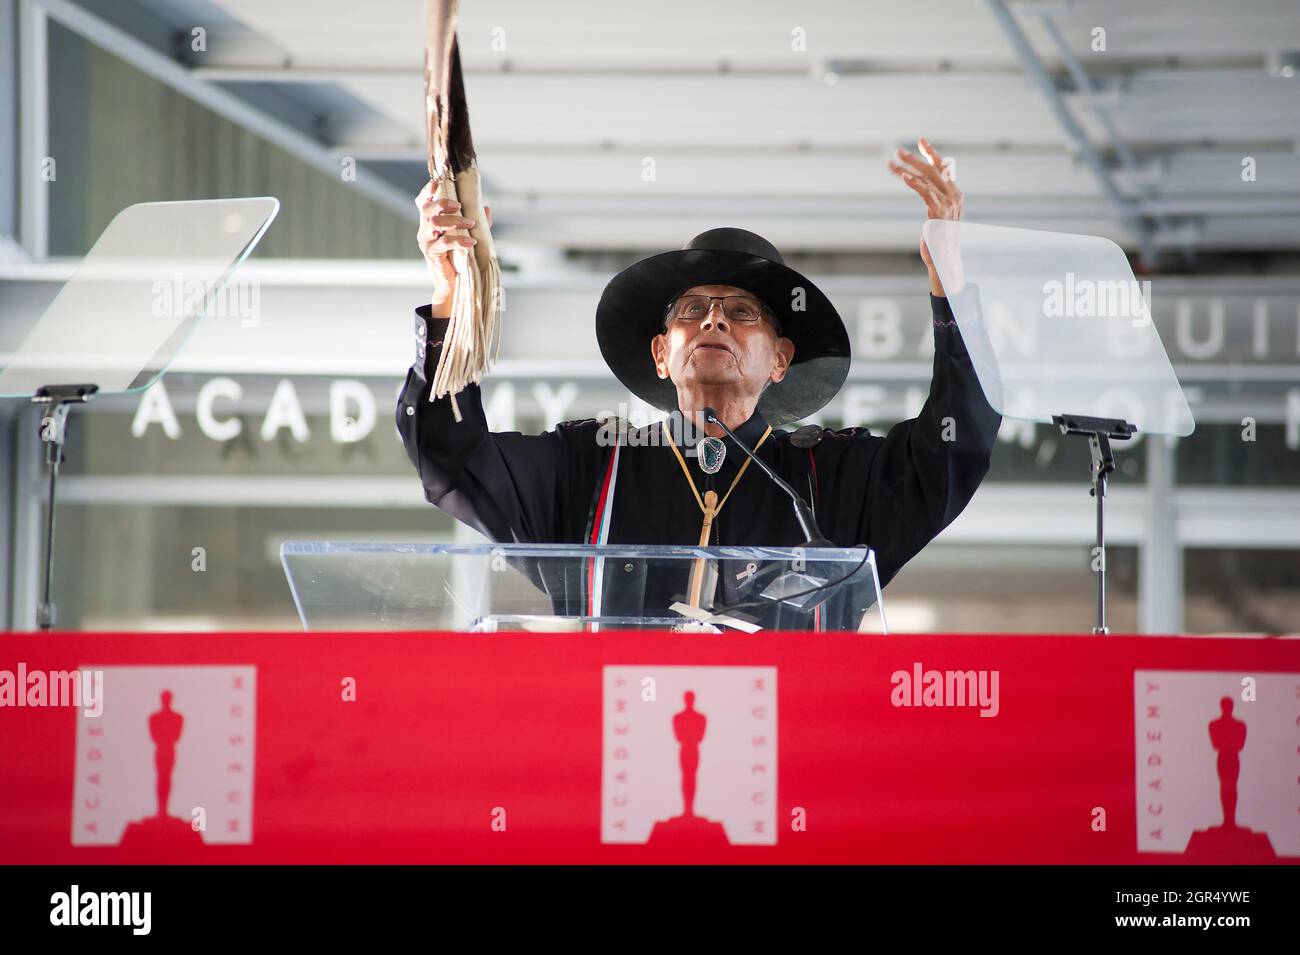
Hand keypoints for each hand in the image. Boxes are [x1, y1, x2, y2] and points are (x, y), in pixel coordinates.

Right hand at [415, 179, 490, 313]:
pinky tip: (471, 242)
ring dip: (454, 221)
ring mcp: (426, 242)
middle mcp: (425, 229)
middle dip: (443, 203)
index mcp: (431, 222)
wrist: (454, 284)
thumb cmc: (460, 257)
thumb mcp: (469, 235)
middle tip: (459, 206)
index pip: (423, 202)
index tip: (436, 183)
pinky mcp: (432, 254)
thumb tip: (486, 208)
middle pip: (427, 209)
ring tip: (471, 223)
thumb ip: (477, 222)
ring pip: (434, 223)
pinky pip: (443, 243)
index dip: (427, 191)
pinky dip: (458, 240)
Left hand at [887, 137, 962, 295]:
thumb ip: (934, 197)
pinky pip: (925, 193)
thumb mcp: (937, 214)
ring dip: (907, 169)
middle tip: (898, 151)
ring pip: (927, 179)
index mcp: (955, 193)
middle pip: (933, 170)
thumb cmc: (938, 237)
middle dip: (915, 159)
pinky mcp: (939, 212)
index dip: (932, 154)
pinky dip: (914, 183)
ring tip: (892, 163)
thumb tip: (923, 183)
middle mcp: (954, 195)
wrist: (944, 257)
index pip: (943, 168)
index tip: (921, 141)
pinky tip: (904, 176)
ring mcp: (948, 203)